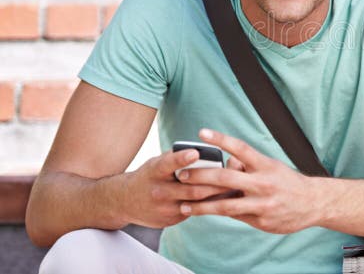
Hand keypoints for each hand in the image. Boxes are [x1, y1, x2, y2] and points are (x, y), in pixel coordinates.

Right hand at [121, 149, 236, 228]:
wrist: (125, 201)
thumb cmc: (150, 176)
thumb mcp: (157, 163)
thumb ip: (177, 157)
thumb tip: (207, 150)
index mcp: (155, 171)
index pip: (168, 164)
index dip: (181, 158)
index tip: (195, 153)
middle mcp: (158, 190)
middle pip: (190, 187)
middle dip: (213, 181)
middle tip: (233, 174)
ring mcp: (164, 207)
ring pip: (196, 201)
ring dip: (216, 193)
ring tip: (234, 186)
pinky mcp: (170, 219)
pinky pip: (194, 211)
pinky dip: (209, 204)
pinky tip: (223, 199)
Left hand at [175, 128, 320, 233]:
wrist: (313, 203)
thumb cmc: (287, 181)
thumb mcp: (271, 166)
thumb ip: (248, 165)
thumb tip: (227, 162)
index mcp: (265, 165)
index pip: (240, 148)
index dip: (220, 139)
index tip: (202, 132)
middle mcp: (262, 183)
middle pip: (225, 177)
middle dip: (200, 176)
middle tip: (182, 175)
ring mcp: (261, 204)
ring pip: (225, 205)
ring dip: (201, 206)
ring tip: (184, 206)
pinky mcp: (260, 221)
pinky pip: (235, 216)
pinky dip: (220, 213)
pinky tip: (205, 213)